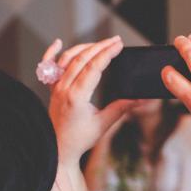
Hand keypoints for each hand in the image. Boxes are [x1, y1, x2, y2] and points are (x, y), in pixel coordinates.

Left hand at [42, 37, 138, 163]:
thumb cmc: (79, 140)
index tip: (119, 45)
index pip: (94, 67)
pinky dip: (52, 52)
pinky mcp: (52, 89)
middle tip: (116, 40)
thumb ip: (122, 108)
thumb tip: (141, 99)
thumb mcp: (103, 124)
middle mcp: (63, 89)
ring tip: (101, 43)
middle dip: (101, 46)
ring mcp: (55, 88)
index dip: (108, 53)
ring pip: (68, 59)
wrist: (57, 150)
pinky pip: (49, 66)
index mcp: (76, 97)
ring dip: (85, 47)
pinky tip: (58, 42)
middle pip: (82, 58)